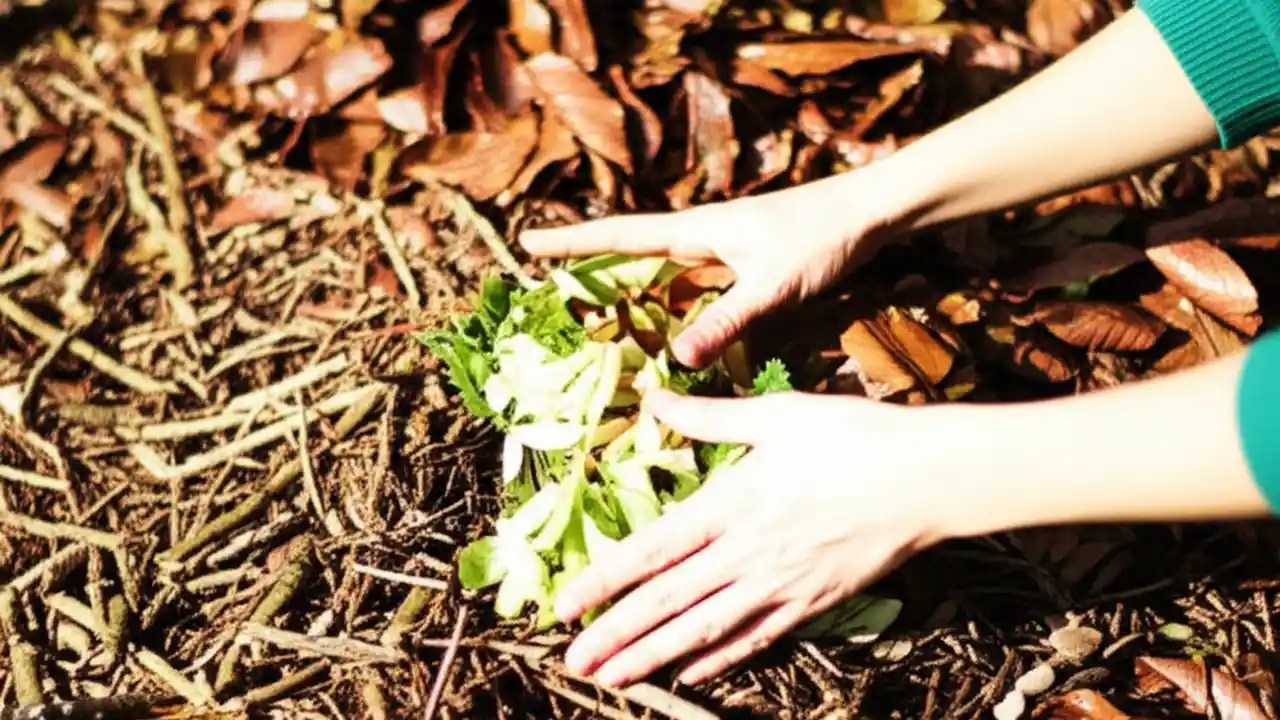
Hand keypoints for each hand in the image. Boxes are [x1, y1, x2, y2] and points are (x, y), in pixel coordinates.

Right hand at [519, 177, 902, 368]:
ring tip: (589, 323)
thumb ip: (725, 321)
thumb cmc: (818, 239)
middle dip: (587, 272)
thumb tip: (674, 361)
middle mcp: (699, 240)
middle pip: (629, 256)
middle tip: (545, 297)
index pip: (619, 235)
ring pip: (658, 278)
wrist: (866, 216)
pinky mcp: (740, 270)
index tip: (526, 242)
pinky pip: (689, 293)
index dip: (572, 242)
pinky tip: (663, 338)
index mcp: (695, 231)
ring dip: (627, 296)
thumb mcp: (771, 285)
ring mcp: (718, 255)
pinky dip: (669, 312)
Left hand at [555, 389, 974, 686]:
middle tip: (572, 663)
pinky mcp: (811, 604)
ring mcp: (780, 585)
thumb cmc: (852, 437)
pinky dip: (718, 659)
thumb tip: (652, 397)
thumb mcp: (776, 416)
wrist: (928, 479)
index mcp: (732, 503)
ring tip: (612, 680)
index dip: (604, 581)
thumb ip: (707, 416)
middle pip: (668, 602)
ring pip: (703, 631)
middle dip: (615, 635)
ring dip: (653, 657)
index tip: (564, 605)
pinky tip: (689, 673)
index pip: (652, 551)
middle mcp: (747, 554)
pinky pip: (754, 638)